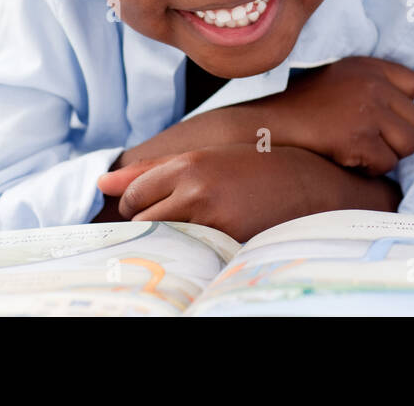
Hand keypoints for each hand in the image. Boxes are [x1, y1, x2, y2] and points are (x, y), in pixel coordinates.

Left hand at [97, 143, 398, 241]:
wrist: (312, 189)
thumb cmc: (257, 170)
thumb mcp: (208, 158)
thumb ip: (153, 169)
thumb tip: (100, 183)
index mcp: (191, 164)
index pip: (134, 192)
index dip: (140, 201)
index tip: (159, 203)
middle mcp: (196, 189)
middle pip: (141, 219)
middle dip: (152, 221)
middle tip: (183, 217)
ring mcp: (211, 220)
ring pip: (162, 238)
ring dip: (170, 237)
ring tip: (198, 227)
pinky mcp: (227, 244)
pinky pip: (189, 255)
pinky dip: (192, 252)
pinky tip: (210, 242)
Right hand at [263, 56, 413, 174]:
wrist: (269, 125)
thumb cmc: (303, 105)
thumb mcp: (340, 77)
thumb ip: (373, 84)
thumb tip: (406, 111)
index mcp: (370, 67)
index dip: (401, 106)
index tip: (379, 115)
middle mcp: (373, 85)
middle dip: (396, 135)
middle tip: (367, 138)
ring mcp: (368, 113)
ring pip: (409, 145)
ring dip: (388, 153)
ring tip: (360, 149)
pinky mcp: (359, 140)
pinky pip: (387, 164)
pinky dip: (370, 169)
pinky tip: (347, 158)